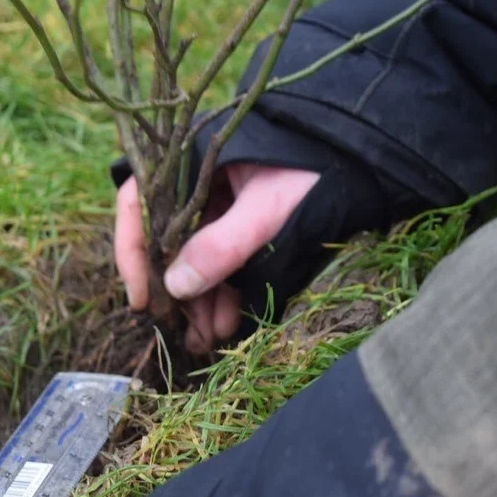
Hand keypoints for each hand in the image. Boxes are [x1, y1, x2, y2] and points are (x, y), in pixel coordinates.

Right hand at [114, 163, 319, 353]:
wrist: (364, 165)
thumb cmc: (315, 171)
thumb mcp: (267, 210)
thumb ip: (222, 246)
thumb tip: (175, 287)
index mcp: (191, 160)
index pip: (139, 203)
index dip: (131, 251)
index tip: (142, 298)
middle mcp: (196, 181)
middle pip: (165, 238)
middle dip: (174, 288)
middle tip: (180, 330)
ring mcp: (218, 203)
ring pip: (192, 255)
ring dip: (199, 298)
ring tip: (208, 336)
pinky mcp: (239, 223)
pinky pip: (220, 259)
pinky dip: (222, 290)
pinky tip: (227, 322)